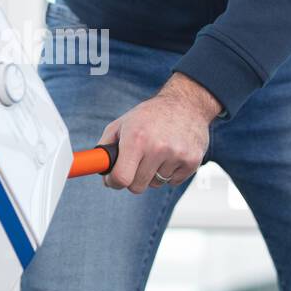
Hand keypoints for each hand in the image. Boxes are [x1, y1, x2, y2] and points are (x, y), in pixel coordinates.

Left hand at [97, 73, 222, 193]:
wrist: (186, 103)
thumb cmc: (152, 114)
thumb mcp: (122, 123)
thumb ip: (106, 146)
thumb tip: (98, 168)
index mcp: (136, 138)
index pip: (121, 178)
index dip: (114, 182)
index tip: (114, 180)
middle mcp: (157, 147)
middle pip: (137, 187)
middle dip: (133, 178)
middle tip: (137, 163)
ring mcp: (177, 155)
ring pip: (156, 184)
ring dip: (153, 174)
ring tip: (157, 153)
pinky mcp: (192, 161)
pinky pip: (173, 182)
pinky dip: (170, 173)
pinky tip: (171, 155)